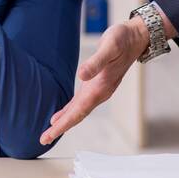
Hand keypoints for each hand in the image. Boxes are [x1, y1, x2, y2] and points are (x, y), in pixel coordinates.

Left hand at [39, 17, 149, 144]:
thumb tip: (81, 75)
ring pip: (78, 110)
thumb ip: (95, 62)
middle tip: (43, 139)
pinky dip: (70, 110)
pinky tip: (62, 114)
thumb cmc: (122, 40)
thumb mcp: (109, 47)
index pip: (79, 111)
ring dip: (65, 121)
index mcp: (100, 88)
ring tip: (50, 131)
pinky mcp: (96, 83)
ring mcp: (98, 89)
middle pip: (77, 115)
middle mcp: (99, 92)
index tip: (50, 134)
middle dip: (61, 128)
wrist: (135, 38)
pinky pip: (80, 102)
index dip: (64, 124)